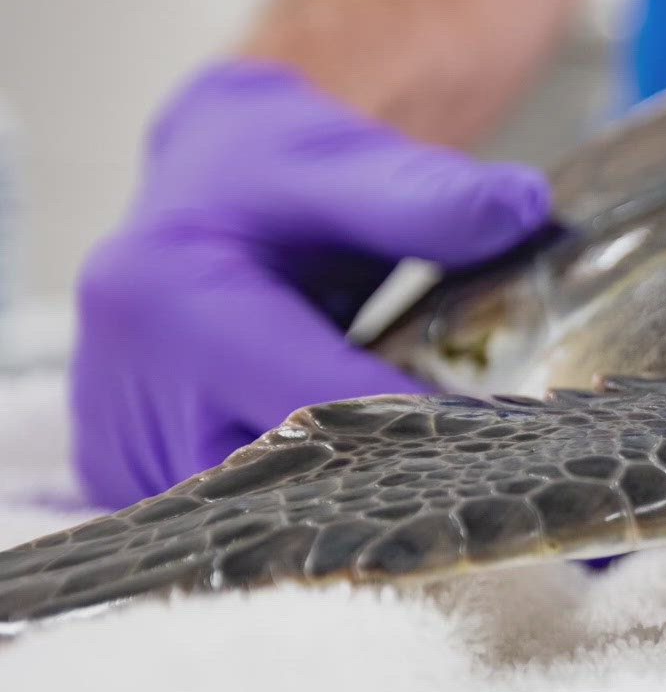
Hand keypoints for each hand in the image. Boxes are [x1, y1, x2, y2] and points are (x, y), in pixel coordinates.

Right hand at [72, 61, 550, 507]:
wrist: (201, 190)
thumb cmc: (276, 175)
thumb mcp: (345, 164)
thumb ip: (425, 193)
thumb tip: (521, 206)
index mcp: (167, 298)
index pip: (316, 402)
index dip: (423, 432)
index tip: (519, 446)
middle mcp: (122, 387)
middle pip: (286, 486)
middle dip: (396, 488)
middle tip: (501, 485)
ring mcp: (118, 452)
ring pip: (264, 525)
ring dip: (357, 515)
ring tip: (451, 494)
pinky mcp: (131, 485)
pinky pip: (240, 528)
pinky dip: (315, 516)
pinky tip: (385, 497)